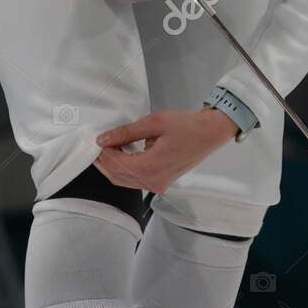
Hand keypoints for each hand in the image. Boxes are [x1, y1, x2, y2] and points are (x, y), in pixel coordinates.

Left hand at [94, 108, 237, 193]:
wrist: (211, 133)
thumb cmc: (186, 125)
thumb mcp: (154, 123)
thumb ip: (125, 132)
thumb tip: (102, 139)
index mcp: (150, 168)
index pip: (114, 164)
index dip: (101, 152)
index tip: (96, 137)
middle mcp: (152, 182)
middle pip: (116, 176)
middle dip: (104, 160)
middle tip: (99, 142)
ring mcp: (157, 185)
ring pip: (123, 180)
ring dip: (113, 165)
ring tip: (110, 145)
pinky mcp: (160, 183)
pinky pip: (134, 179)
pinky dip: (124, 168)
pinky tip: (123, 152)